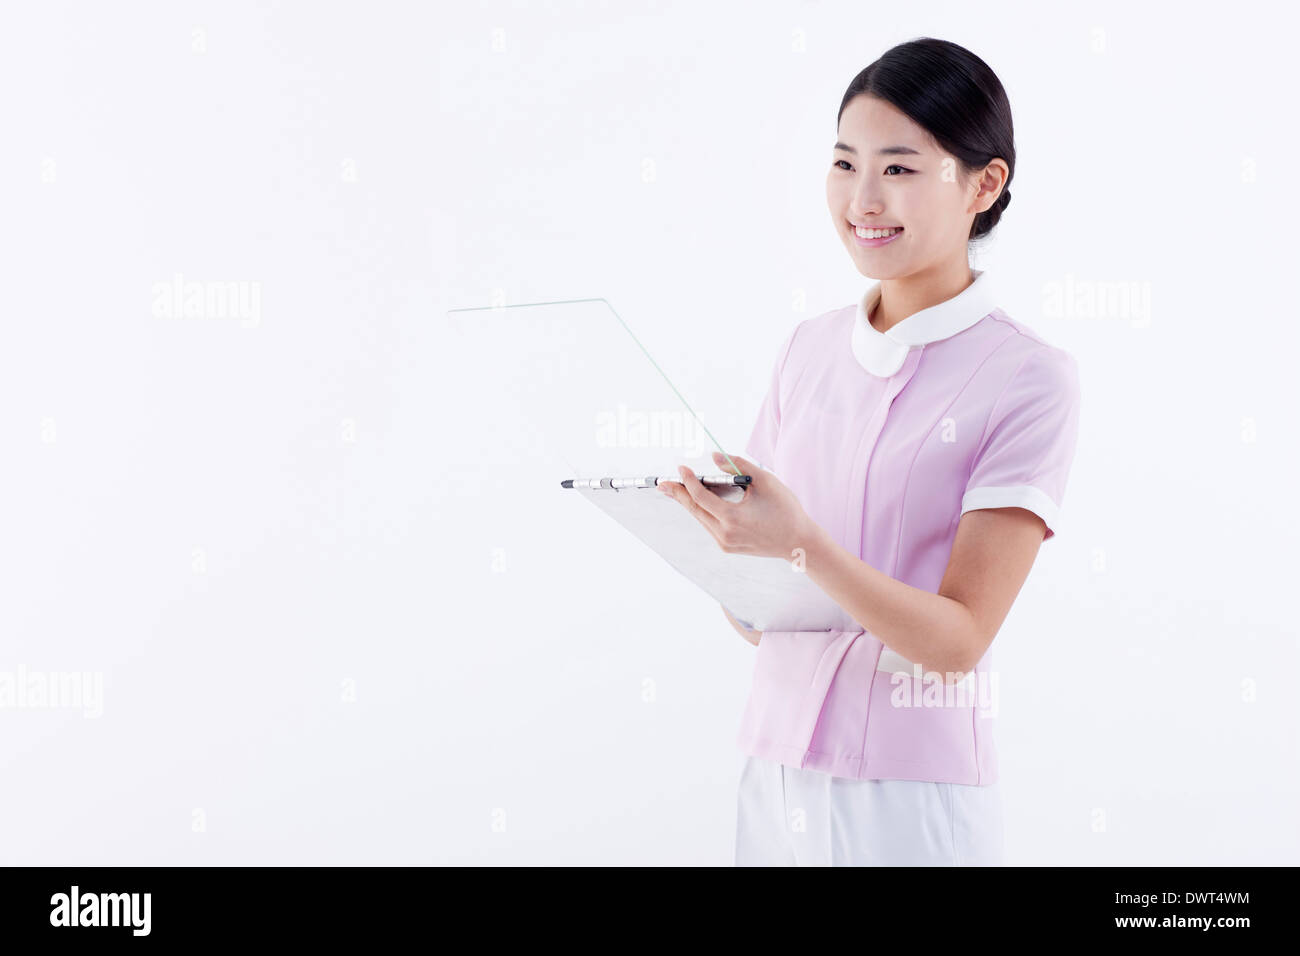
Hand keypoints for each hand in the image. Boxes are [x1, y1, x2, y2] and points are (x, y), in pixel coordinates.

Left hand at [658, 450, 819, 560]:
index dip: (688, 481)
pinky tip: (699, 500)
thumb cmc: (785, 510)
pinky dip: (703, 511)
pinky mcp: (727, 547)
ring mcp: (725, 543)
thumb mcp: (765, 481)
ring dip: (690, 502)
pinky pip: (709, 525)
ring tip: (676, 488)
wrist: (798, 542)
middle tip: (662, 483)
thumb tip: (714, 456)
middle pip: (694, 510)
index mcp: (732, 518)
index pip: (700, 497)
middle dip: (677, 494)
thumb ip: (737, 466)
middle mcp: (724, 534)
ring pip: (700, 518)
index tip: (681, 468)